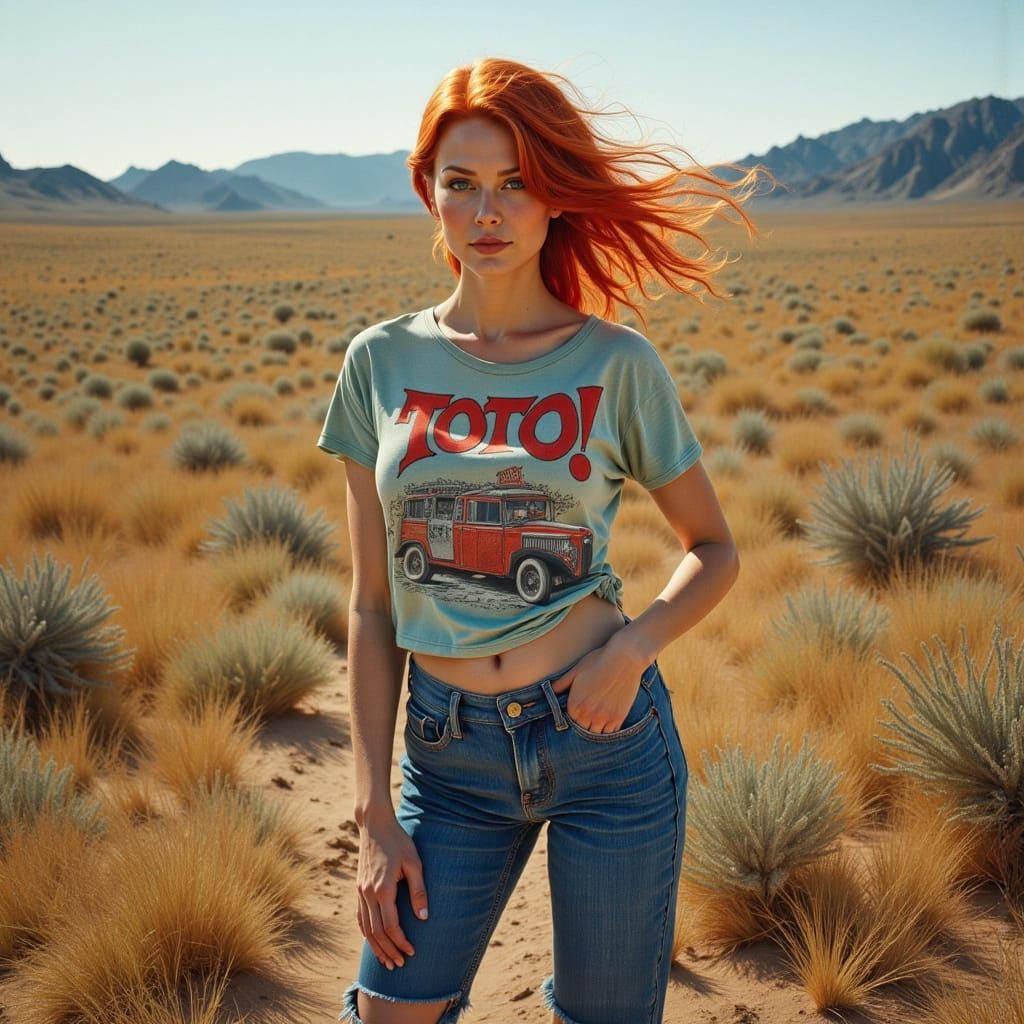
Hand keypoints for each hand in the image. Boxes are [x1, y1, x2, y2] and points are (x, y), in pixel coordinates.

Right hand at [356, 811, 428, 969]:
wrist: (375, 825)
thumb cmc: (398, 841)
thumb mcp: (414, 863)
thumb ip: (419, 891)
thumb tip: (424, 918)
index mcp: (383, 888)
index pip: (390, 926)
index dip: (401, 942)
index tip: (412, 951)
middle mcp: (368, 893)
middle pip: (376, 932)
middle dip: (388, 950)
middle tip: (400, 965)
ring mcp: (360, 891)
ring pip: (365, 927)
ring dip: (375, 947)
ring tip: (386, 961)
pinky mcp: (358, 888)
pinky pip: (360, 917)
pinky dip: (366, 933)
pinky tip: (373, 941)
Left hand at [550, 638, 648, 732]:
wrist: (624, 658)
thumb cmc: (598, 661)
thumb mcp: (576, 670)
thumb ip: (561, 683)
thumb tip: (551, 690)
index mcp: (575, 705)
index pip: (570, 721)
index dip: (574, 717)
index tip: (578, 712)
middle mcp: (588, 714)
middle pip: (583, 729)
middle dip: (584, 724)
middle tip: (588, 717)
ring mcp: (604, 717)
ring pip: (596, 733)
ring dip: (595, 729)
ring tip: (597, 721)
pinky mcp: (619, 717)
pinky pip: (611, 733)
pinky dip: (609, 731)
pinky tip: (608, 724)